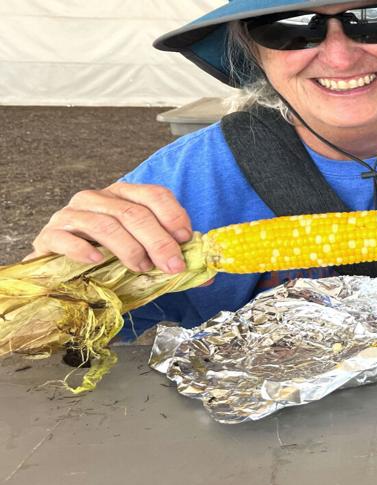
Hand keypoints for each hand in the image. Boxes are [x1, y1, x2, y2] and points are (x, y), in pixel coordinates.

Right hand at [30, 182, 192, 273]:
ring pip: (104, 224)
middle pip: (133, 213)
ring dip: (129, 248)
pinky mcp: (49, 235)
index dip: (173, 215)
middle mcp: (97, 199)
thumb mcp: (145, 255)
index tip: (186, 239)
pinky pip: (64, 238)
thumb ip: (172, 261)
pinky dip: (83, 249)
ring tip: (141, 268)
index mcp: (124, 197)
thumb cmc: (110, 260)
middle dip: (158, 241)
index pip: (154, 194)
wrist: (64, 271)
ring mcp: (70, 215)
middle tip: (173, 266)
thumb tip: (206, 276)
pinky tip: (98, 260)